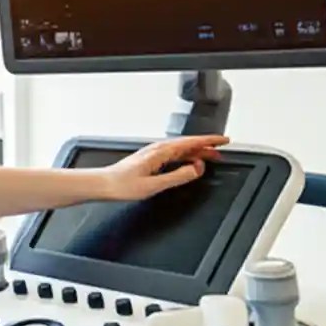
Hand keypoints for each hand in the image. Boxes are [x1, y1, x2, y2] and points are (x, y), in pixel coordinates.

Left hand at [102, 135, 228, 201]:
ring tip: (210, 157)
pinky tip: (188, 162)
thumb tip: (196, 169)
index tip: (223, 141)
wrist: (103, 184)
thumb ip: (177, 176)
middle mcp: (156, 150)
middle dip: (206, 146)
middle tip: (221, 150)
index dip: (209, 141)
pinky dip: (185, 157)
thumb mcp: (154, 185)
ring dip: (196, 152)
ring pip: (180, 150)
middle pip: (187, 145)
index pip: (190, 143)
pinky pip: (173, 155)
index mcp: (160, 152)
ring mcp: (152, 154)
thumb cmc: (122, 185)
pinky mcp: (149, 160)